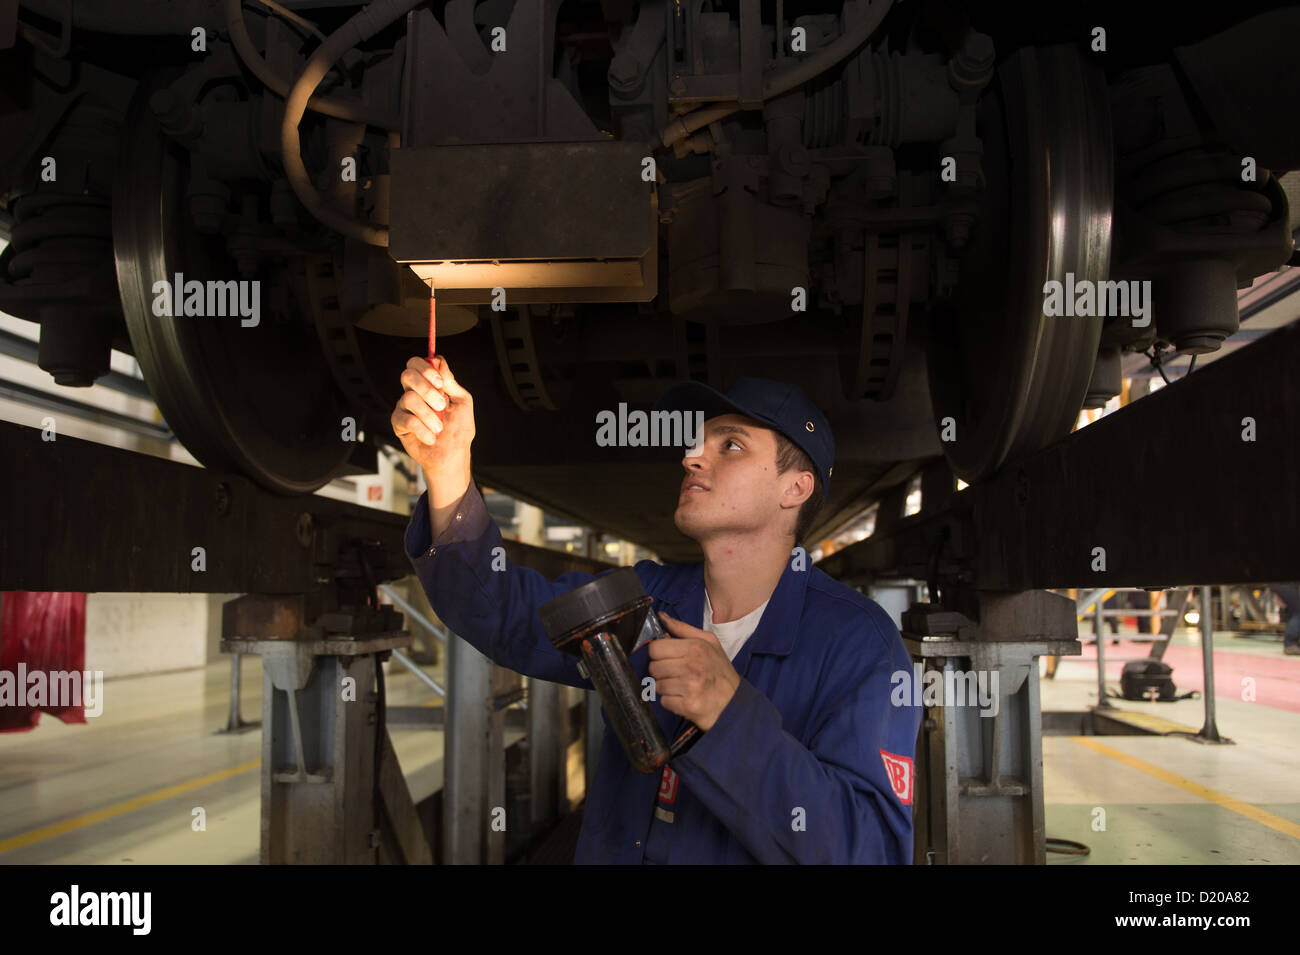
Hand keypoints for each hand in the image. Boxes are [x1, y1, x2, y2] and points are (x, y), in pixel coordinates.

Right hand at [391, 356, 475, 473]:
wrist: (452, 455)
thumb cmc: (459, 430)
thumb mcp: (463, 403)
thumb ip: (451, 383)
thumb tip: (439, 362)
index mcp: (429, 384)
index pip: (417, 363)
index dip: (426, 368)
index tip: (440, 383)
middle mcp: (414, 392)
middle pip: (407, 375)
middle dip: (426, 389)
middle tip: (441, 405)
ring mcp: (404, 407)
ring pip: (409, 398)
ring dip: (429, 415)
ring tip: (439, 428)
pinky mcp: (398, 424)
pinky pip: (406, 420)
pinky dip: (422, 430)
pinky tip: (431, 438)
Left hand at [648, 611, 740, 731]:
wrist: (735, 702)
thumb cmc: (720, 671)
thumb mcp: (709, 643)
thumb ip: (682, 628)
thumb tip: (661, 617)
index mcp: (695, 648)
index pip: (655, 648)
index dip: (659, 654)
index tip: (667, 658)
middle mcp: (691, 666)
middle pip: (654, 667)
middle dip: (662, 672)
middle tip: (676, 674)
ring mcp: (689, 686)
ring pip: (657, 685)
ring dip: (667, 688)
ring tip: (682, 687)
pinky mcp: (687, 706)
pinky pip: (664, 702)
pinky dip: (671, 702)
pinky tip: (684, 698)